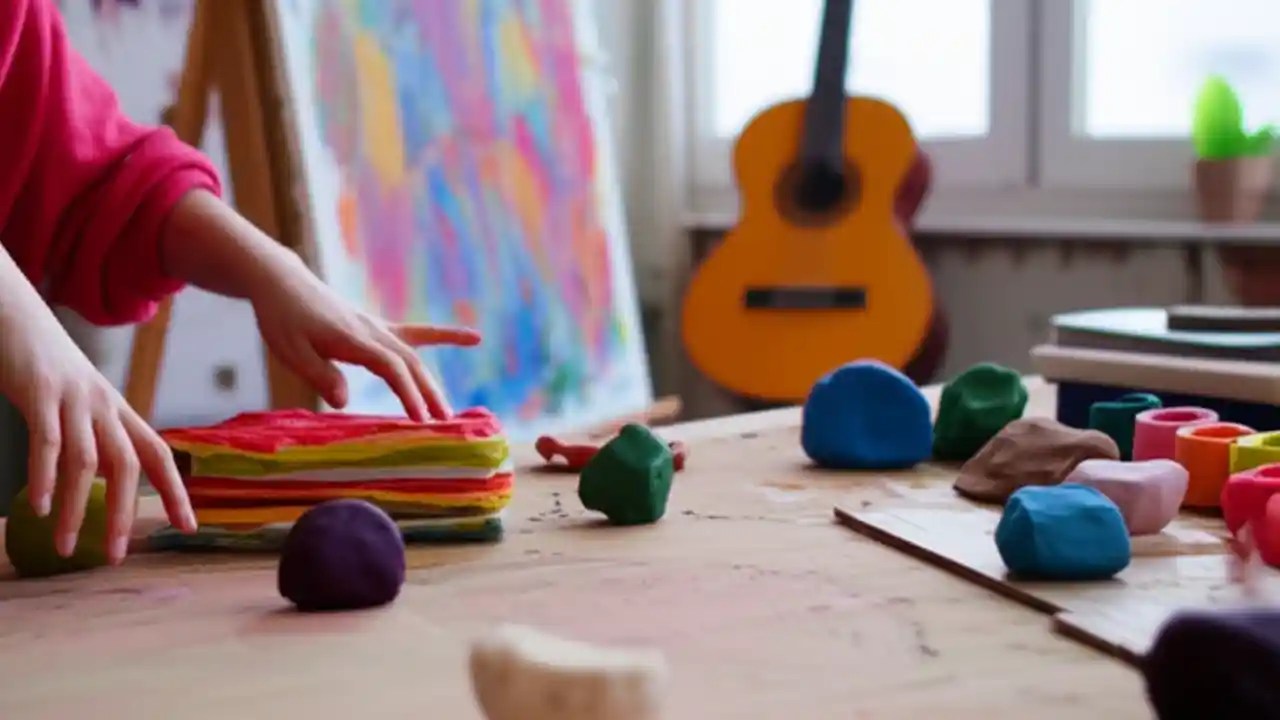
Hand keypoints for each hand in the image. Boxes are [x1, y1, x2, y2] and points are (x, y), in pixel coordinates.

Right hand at [0, 265, 195, 563]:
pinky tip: (38, 508)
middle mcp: (104, 406)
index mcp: (117, 410)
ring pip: (86, 461)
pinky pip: (47, 441)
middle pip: (129, 465)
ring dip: (77, 507)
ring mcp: (73, 398)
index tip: (188, 527)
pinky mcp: (40, 391)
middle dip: (125, 513)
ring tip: (67, 547)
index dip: (175, 491)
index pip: (158, 454)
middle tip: (116, 556)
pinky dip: (44, 477)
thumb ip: (89, 437)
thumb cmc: (43, 367)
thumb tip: (92, 481)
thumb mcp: (76, 403)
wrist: (14, 313)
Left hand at [248, 253, 479, 420]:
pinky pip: (416, 333)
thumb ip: (320, 375)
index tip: (420, 419)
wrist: (283, 283)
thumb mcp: (291, 351)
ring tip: (449, 413)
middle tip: (444, 424)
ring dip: (432, 384)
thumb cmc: (283, 318)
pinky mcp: (378, 328)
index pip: (390, 367)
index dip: (407, 392)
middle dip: (428, 393)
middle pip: (410, 363)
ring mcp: (379, 328)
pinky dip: (445, 336)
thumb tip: (345, 401)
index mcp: (353, 339)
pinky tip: (474, 338)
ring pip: (415, 355)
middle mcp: (372, 332)